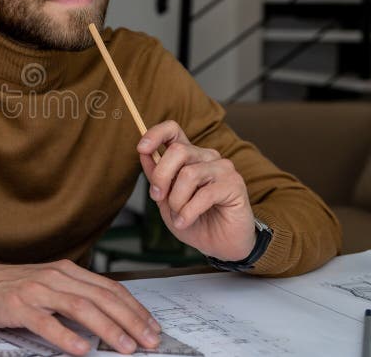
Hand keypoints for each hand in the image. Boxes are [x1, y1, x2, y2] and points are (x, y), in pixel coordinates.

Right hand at [0, 256, 161, 354]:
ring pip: (81, 307)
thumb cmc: (8, 287)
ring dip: (108, 328)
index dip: (134, 308)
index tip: (152, 326)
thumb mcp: (46, 285)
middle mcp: (55, 276)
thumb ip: (72, 296)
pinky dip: (66, 336)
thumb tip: (107, 318)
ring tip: (125, 347)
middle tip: (149, 340)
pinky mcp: (17, 305)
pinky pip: (46, 322)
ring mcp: (36, 289)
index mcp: (65, 271)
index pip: (109, 288)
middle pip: (102, 297)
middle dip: (131, 320)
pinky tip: (81, 349)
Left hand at [137, 120, 255, 260]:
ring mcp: (222, 169)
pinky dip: (189, 212)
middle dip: (161, 176)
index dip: (155, 134)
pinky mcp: (234, 184)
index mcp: (189, 156)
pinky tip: (185, 221)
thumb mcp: (165, 200)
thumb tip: (143, 153)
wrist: (220, 245)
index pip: (173, 130)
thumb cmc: (195, 221)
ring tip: (178, 215)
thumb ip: (156, 177)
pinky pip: (204, 194)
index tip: (141, 148)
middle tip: (158, 197)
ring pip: (189, 174)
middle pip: (177, 151)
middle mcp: (206, 157)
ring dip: (176, 200)